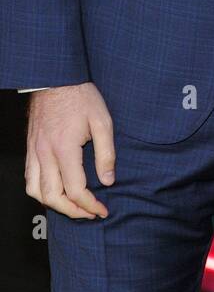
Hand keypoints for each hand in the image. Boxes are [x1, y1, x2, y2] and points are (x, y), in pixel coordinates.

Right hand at [25, 82, 114, 218]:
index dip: (90, 205)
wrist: (56, 78)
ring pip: (35, 191)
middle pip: (53, 197)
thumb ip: (106, 153)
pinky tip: (55, 191)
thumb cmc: (82, 97)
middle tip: (90, 213)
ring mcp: (34, 151)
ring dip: (54, 204)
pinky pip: (29, 178)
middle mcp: (44, 153)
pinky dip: (40, 191)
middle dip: (72, 211)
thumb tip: (108, 181)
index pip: (75, 190)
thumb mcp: (103, 121)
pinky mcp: (30, 148)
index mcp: (64, 148)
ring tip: (73, 206)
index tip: (103, 210)